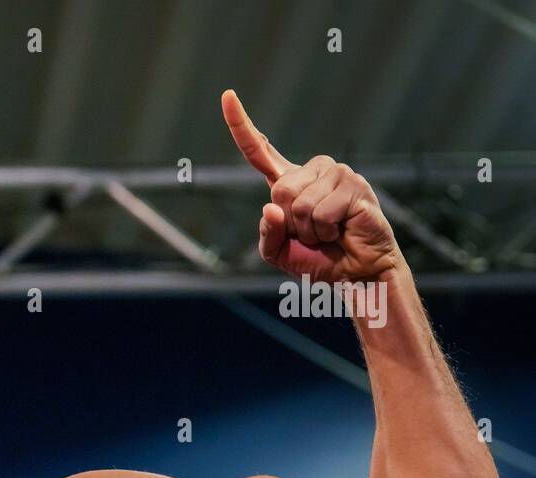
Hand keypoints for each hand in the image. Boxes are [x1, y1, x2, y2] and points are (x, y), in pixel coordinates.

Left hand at [221, 90, 401, 282]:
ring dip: (309, 230)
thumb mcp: (277, 252)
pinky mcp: (355, 185)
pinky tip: (341, 230)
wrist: (355, 274)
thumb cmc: (318, 259)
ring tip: (328, 233)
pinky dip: (325, 231)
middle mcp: (312, 172)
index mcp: (289, 182)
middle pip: (279, 190)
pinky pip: (322, 212)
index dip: (241, 126)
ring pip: (300, 203)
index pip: (259, 151)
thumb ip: (266, 233)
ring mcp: (336, 174)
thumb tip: (271, 207)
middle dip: (290, 223)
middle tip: (312, 233)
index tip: (227, 96)